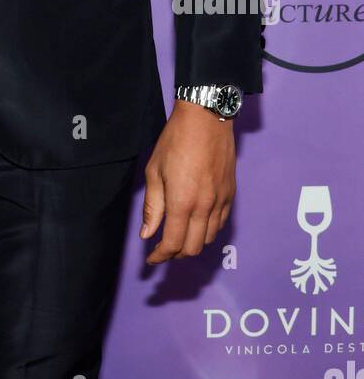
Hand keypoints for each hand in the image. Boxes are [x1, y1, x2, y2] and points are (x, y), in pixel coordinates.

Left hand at [140, 100, 235, 262]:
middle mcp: (204, 207)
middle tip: (163, 248)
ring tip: (179, 235)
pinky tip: (196, 222)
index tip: (151, 259)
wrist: (206, 119)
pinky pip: (221, 223)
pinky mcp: (230, 194)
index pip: (172, 244)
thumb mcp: (154, 171)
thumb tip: (147, 234)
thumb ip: (153, 206)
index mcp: (182, 202)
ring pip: (208, 239)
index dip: (160, 256)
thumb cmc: (175, 141)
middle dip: (175, 254)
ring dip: (192, 243)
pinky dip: (207, 230)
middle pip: (192, 248)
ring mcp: (220, 201)